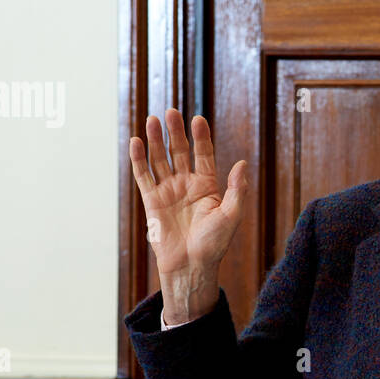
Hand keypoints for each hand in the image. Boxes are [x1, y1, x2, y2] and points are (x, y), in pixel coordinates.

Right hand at [129, 109, 247, 321]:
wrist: (191, 267)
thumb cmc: (214, 244)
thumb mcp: (232, 216)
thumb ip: (237, 190)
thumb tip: (242, 163)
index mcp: (208, 185)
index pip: (203, 154)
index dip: (201, 137)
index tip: (198, 119)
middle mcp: (187, 184)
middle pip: (180, 151)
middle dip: (175, 132)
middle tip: (171, 112)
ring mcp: (168, 191)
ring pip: (160, 159)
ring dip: (155, 140)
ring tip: (152, 120)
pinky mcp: (152, 201)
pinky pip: (144, 176)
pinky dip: (139, 159)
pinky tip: (137, 142)